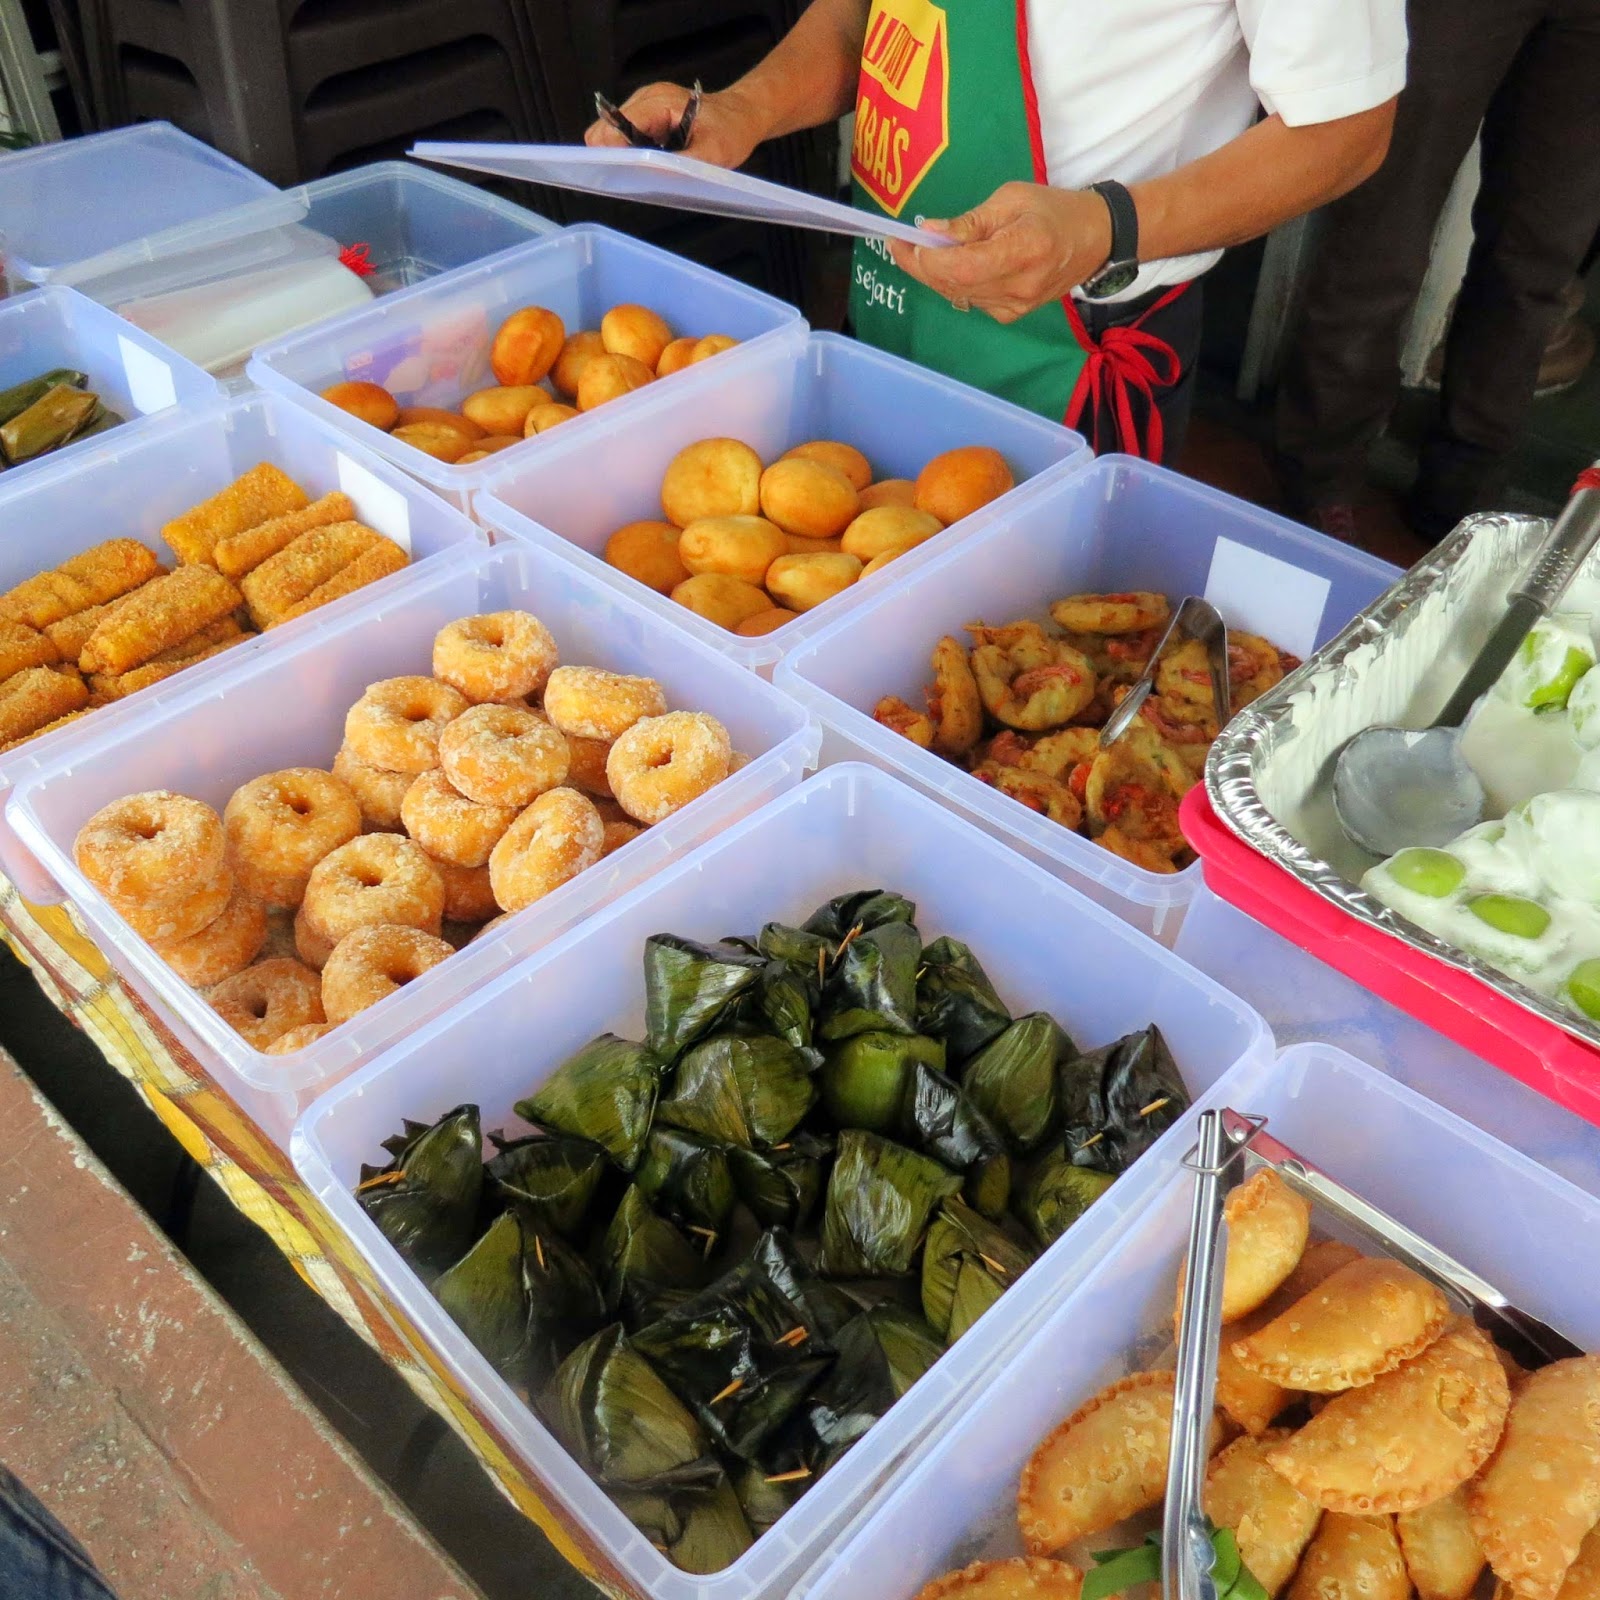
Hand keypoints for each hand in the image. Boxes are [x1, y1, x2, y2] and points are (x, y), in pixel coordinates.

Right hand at [583, 82, 765, 169]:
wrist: (742, 115)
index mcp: (659, 102)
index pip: (616, 124)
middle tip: (629, 178)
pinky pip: (625, 136)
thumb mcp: (714, 154)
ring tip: (641, 172)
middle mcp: (647, 99)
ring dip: (622, 156)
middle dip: (612, 155)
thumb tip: (653, 177)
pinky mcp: (647, 117)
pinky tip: (647, 165)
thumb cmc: (732, 130)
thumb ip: (682, 166)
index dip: (609, 150)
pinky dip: (630, 154)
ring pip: (611, 133)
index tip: (610, 173)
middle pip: (606, 129)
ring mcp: (645, 107)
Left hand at [888, 182, 1115, 322]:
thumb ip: (970, 222)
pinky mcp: (1012, 314)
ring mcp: (1015, 306)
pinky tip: (955, 266)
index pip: (960, 267)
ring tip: (926, 250)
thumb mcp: (1011, 199)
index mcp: (1022, 251)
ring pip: (958, 295)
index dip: (925, 259)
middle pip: (953, 284)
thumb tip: (930, 233)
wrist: (1095, 239)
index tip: (901, 241)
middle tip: (900, 244)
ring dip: (936, 274)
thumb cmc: (1054, 210)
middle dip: (920, 266)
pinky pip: (971, 300)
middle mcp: (1018, 287)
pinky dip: (956, 283)